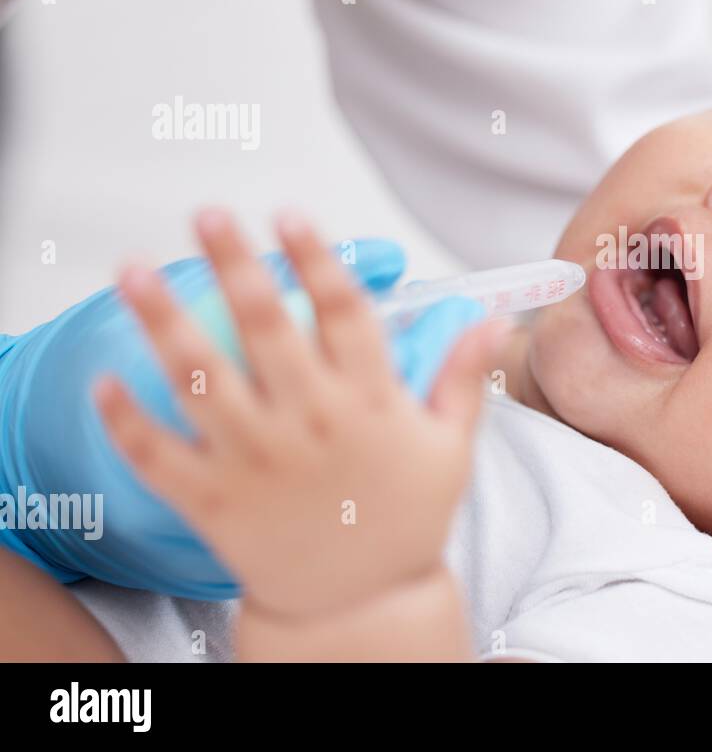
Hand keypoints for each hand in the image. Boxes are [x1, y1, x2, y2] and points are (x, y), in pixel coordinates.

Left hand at [93, 209, 506, 620]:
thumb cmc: (406, 521)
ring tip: (133, 273)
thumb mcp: (451, 447)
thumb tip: (495, 318)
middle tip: (208, 216)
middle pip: (265, 326)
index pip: (342, 312)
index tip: (290, 215)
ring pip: (201, 378)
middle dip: (234, 264)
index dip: (316, 259)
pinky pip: (158, 456)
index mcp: (369, 402)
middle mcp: (310, 421)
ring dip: (163, 321)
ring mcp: (256, 460)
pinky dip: (127, 420)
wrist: (361, 606)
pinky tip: (105, 380)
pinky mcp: (213, 500)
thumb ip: (464, 376)